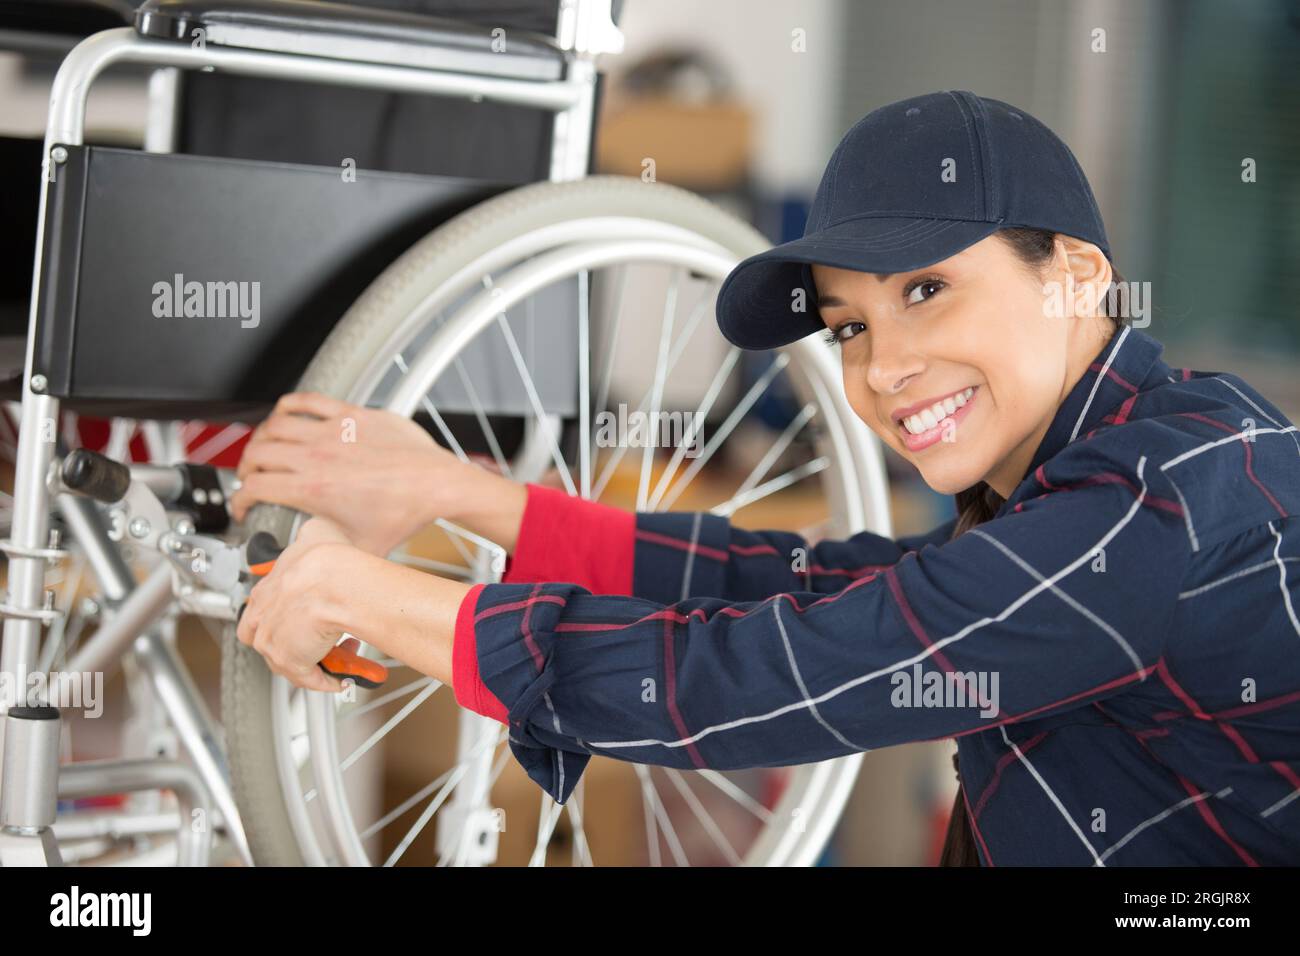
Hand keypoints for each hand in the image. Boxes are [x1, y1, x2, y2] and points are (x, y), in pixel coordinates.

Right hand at [230, 392, 481, 555]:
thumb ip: (328, 550)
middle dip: (246, 470)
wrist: (437, 484)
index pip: (254, 488)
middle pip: (257, 455)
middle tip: (252, 480)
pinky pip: (306, 401)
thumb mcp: (360, 545)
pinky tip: (284, 415)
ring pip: (274, 426)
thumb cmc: (405, 512)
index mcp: (314, 490)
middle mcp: (317, 457)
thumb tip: (309, 562)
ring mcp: (333, 431)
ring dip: (261, 440)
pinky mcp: (350, 414)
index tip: (245, 505)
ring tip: (263, 451)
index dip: (240, 500)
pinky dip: (287, 406)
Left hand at [235, 516, 367, 692]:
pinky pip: (307, 677)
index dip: (282, 618)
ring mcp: (273, 640)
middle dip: (290, 644)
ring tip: (340, 656)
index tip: (302, 620)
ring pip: (288, 660)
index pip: (259, 611)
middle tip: (316, 643)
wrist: (338, 582)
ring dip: (313, 661)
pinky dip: (326, 680)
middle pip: (265, 640)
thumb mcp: (315, 532)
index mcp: (267, 588)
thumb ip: (309, 537)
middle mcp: (264, 615)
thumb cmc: (330, 559)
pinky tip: (342, 675)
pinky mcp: (289, 660)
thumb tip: (313, 533)